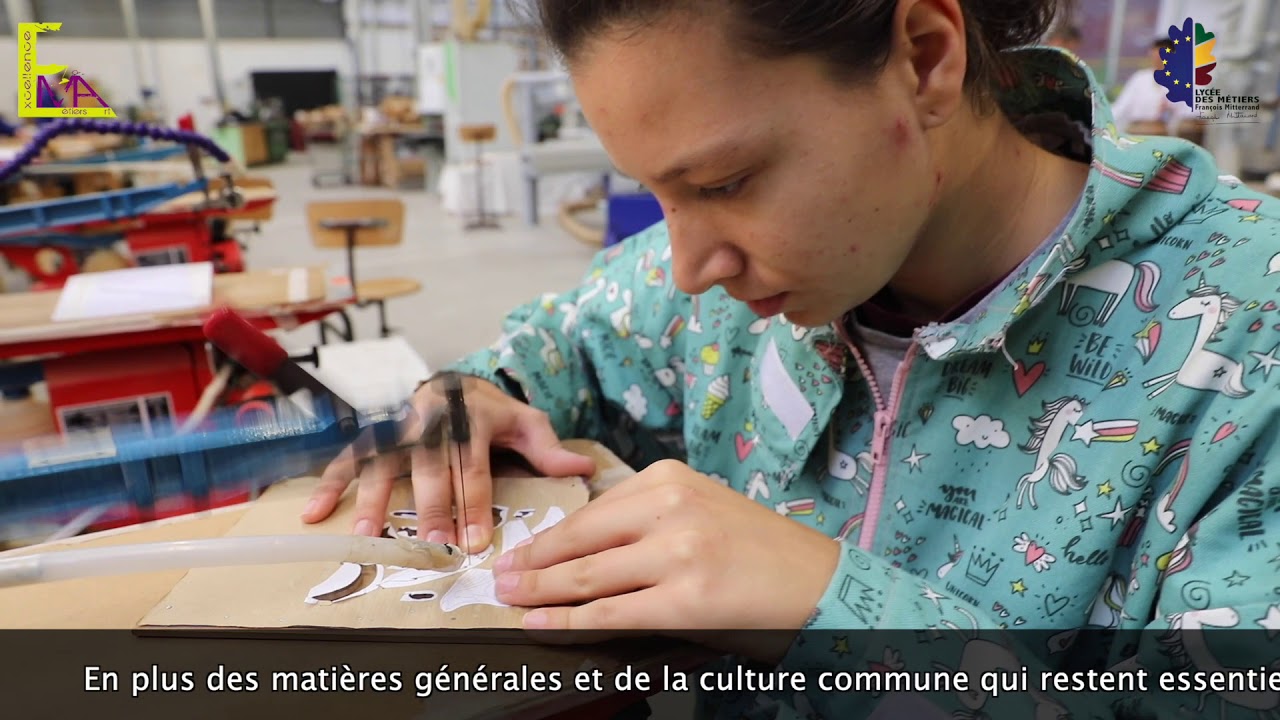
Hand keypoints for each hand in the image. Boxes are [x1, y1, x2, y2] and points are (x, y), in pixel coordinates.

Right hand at [301, 375, 595, 551]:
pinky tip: (316, 514)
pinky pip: (350, 457)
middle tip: (432, 545)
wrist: (455, 381)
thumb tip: (582, 470)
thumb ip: (549, 447)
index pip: (474, 465)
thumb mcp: (527, 421)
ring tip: (367, 535)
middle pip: (429, 465)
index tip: (473, 541)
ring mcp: (399, 424)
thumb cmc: (493, 412)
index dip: (474, 503)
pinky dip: (330, 484)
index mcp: (474, 416)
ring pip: (384, 460)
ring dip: (373, 499)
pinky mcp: (375, 432)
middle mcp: (433, 418)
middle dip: (430, 507)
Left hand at [491, 459, 839, 660]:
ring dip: (540, 592)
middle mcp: (669, 508)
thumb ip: (646, 518)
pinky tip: (543, 624)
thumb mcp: (700, 508)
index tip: (518, 551)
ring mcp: (677, 553)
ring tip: (510, 601)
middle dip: (532, 563)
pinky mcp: (686, 600)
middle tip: (497, 579)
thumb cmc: (758, 549)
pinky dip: (570, 621)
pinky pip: (613, 614)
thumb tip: (580, 547)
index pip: (591, 512)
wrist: (820, 581)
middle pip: (580, 541)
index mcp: (669, 479)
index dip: (547, 537)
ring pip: (588, 576)